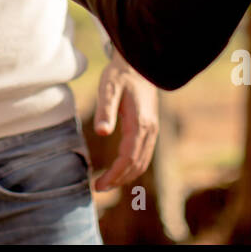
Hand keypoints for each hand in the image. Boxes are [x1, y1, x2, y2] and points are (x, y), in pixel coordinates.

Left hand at [92, 53, 159, 190]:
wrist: (139, 63)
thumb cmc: (121, 75)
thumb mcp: (108, 88)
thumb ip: (104, 109)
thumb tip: (101, 132)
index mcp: (139, 123)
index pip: (128, 158)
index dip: (114, 175)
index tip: (99, 184)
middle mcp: (149, 130)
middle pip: (136, 165)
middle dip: (118, 180)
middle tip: (98, 188)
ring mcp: (152, 130)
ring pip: (142, 162)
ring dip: (126, 176)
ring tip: (106, 183)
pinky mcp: (150, 128)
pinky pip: (144, 154)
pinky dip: (132, 167)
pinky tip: (120, 169)